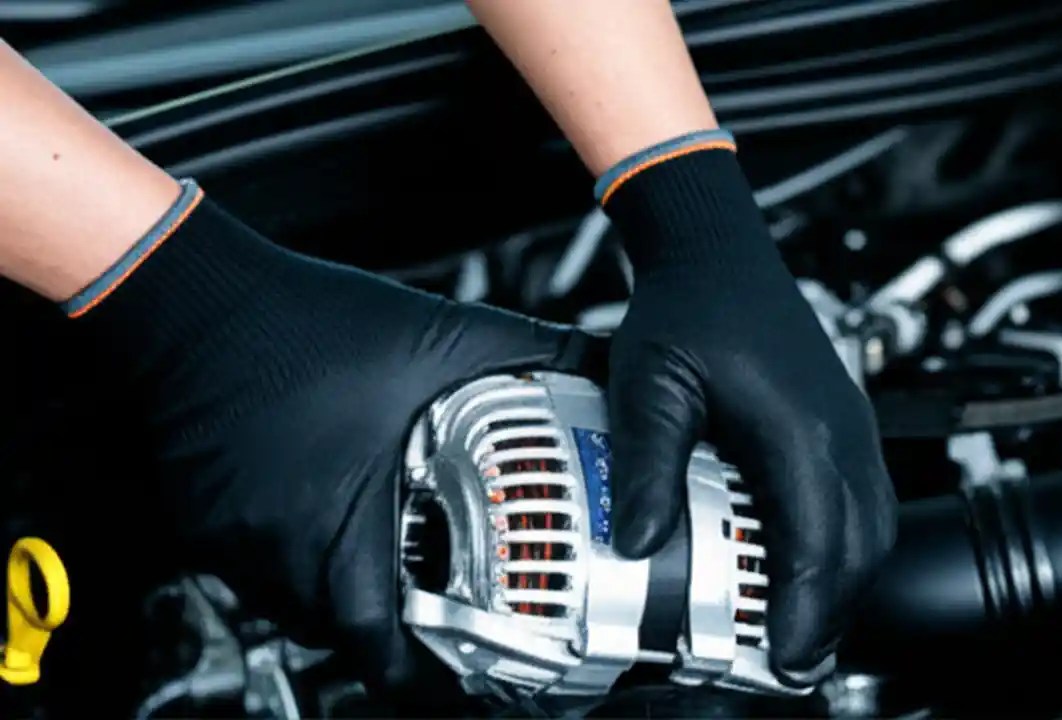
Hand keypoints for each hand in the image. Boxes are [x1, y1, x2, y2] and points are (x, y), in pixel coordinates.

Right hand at [76, 200, 600, 699]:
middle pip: (346, 633)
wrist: (198, 297)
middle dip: (401, 630)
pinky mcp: (206, 523)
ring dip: (352, 593)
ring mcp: (233, 541)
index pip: (383, 652)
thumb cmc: (299, 322)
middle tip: (448, 613)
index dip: (434, 677)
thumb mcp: (437, 334)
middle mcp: (276, 549)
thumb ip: (528, 353)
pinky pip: (262, 569)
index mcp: (337, 524)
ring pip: (301, 605)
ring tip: (397, 565)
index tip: (471, 674)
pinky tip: (337, 516)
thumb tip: (595, 365)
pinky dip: (307, 558)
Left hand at [606, 173, 897, 684]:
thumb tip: (641, 543)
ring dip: (841, 583)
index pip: (818, 546)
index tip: (787, 661)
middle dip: (831, 614)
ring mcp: (850, 427)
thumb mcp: (650, 386)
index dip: (805, 614)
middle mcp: (840, 434)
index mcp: (799, 432)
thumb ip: (648, 465)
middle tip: (790, 662)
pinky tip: (804, 562)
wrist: (717, 252)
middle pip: (860, 549)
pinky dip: (841, 546)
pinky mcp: (843, 424)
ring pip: (870, 528)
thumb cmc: (689, 307)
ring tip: (799, 626)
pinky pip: (861, 500)